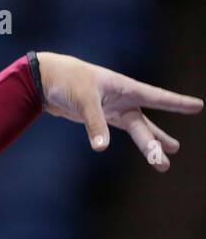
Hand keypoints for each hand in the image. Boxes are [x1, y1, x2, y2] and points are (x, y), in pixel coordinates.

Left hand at [35, 52, 201, 171]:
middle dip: (157, 140)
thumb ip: (95, 124)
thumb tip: (102, 147)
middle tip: (172, 153)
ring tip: (162, 159)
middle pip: (144, 124)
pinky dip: (125, 143)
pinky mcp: (98, 118)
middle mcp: (122, 100)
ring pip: (134, 130)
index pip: (157, 97)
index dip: (177, 103)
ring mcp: (111, 110)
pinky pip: (114, 133)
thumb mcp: (84, 101)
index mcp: (125, 88)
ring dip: (147, 144)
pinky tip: (133, 149)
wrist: (48, 79)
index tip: (198, 107)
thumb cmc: (69, 81)